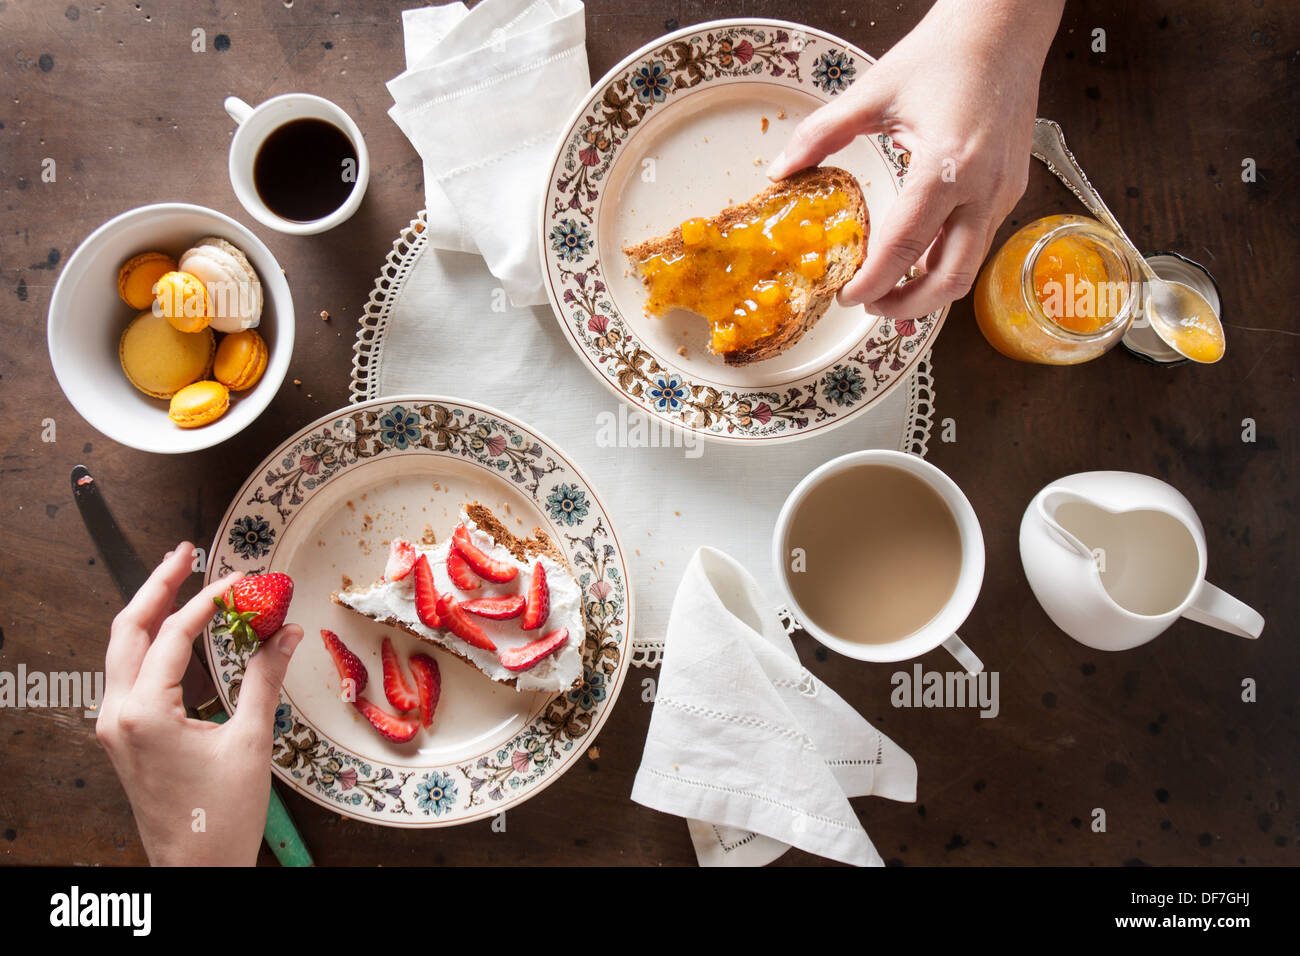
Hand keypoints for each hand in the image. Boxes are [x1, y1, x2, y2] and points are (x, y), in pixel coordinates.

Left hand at [96, 543, 302, 865]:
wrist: (196, 867)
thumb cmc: (219, 817)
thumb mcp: (250, 741)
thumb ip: (264, 678)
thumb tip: (286, 633)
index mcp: (143, 713)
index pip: (173, 636)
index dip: (209, 600)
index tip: (241, 580)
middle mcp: (118, 714)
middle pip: (127, 628)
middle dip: (157, 586)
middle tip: (185, 553)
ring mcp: (116, 725)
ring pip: (121, 648)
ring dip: (150, 611)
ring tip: (179, 579)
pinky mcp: (125, 735)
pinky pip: (129, 674)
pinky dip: (152, 644)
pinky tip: (176, 631)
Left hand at [768, 0, 1063, 318]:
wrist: (1002, 29)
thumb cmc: (942, 54)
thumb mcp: (872, 92)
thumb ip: (821, 134)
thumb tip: (781, 170)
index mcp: (947, 164)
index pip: (906, 245)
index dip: (874, 281)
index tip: (846, 297)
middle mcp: (984, 187)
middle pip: (950, 279)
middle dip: (906, 305)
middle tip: (869, 306)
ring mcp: (1003, 192)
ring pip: (969, 268)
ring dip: (928, 290)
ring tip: (889, 290)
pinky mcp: (1011, 190)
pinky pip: (978, 243)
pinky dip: (946, 261)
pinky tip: (917, 259)